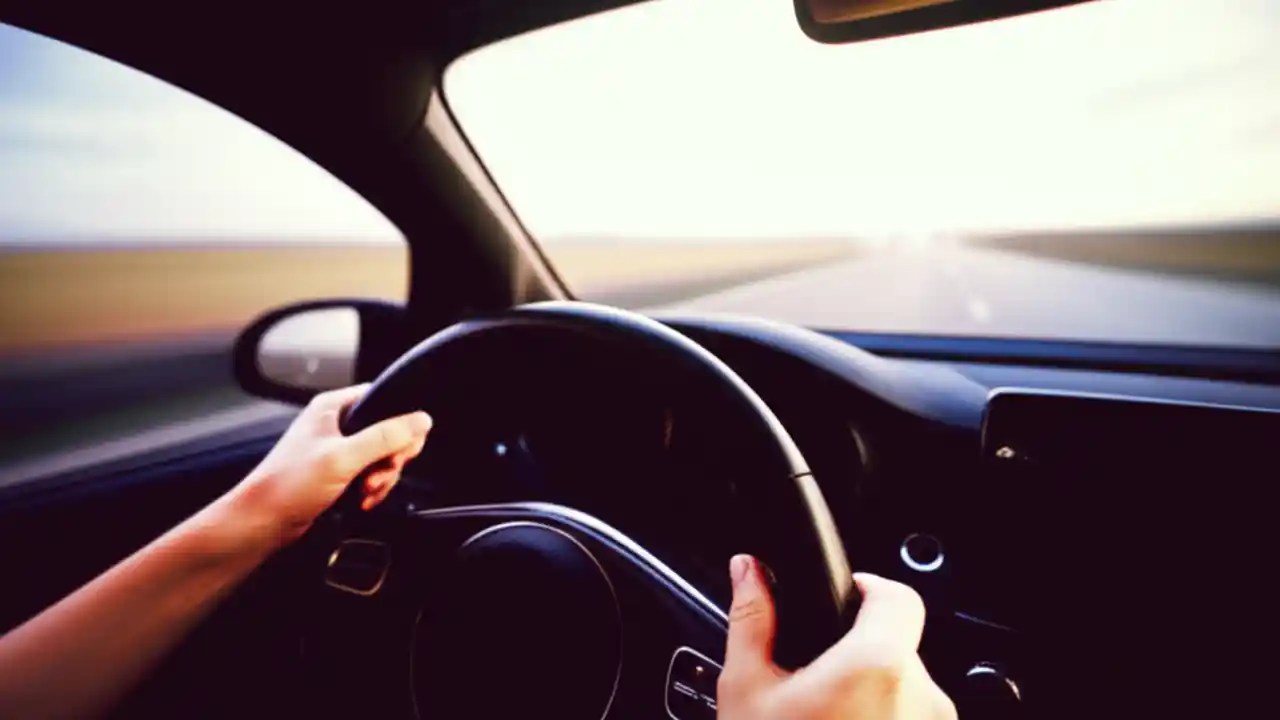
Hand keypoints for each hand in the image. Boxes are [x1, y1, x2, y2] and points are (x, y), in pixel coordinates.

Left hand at [229, 384, 431, 543]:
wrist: (262, 521)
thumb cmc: (289, 485)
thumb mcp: (344, 457)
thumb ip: (385, 437)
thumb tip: (421, 420)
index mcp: (334, 407)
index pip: (383, 399)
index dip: (400, 422)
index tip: (403, 446)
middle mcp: (337, 424)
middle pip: (388, 432)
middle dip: (391, 459)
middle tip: (378, 474)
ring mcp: (337, 450)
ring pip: (382, 457)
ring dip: (381, 478)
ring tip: (366, 491)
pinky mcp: (338, 473)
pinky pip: (370, 475)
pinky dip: (372, 489)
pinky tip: (362, 500)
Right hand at [717, 555, 955, 719]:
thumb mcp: (747, 690)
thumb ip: (753, 620)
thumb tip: (749, 571)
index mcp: (876, 666)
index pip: (898, 596)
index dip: (868, 588)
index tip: (844, 597)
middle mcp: (922, 698)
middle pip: (897, 646)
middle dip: (857, 655)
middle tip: (814, 684)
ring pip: (905, 690)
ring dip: (872, 695)